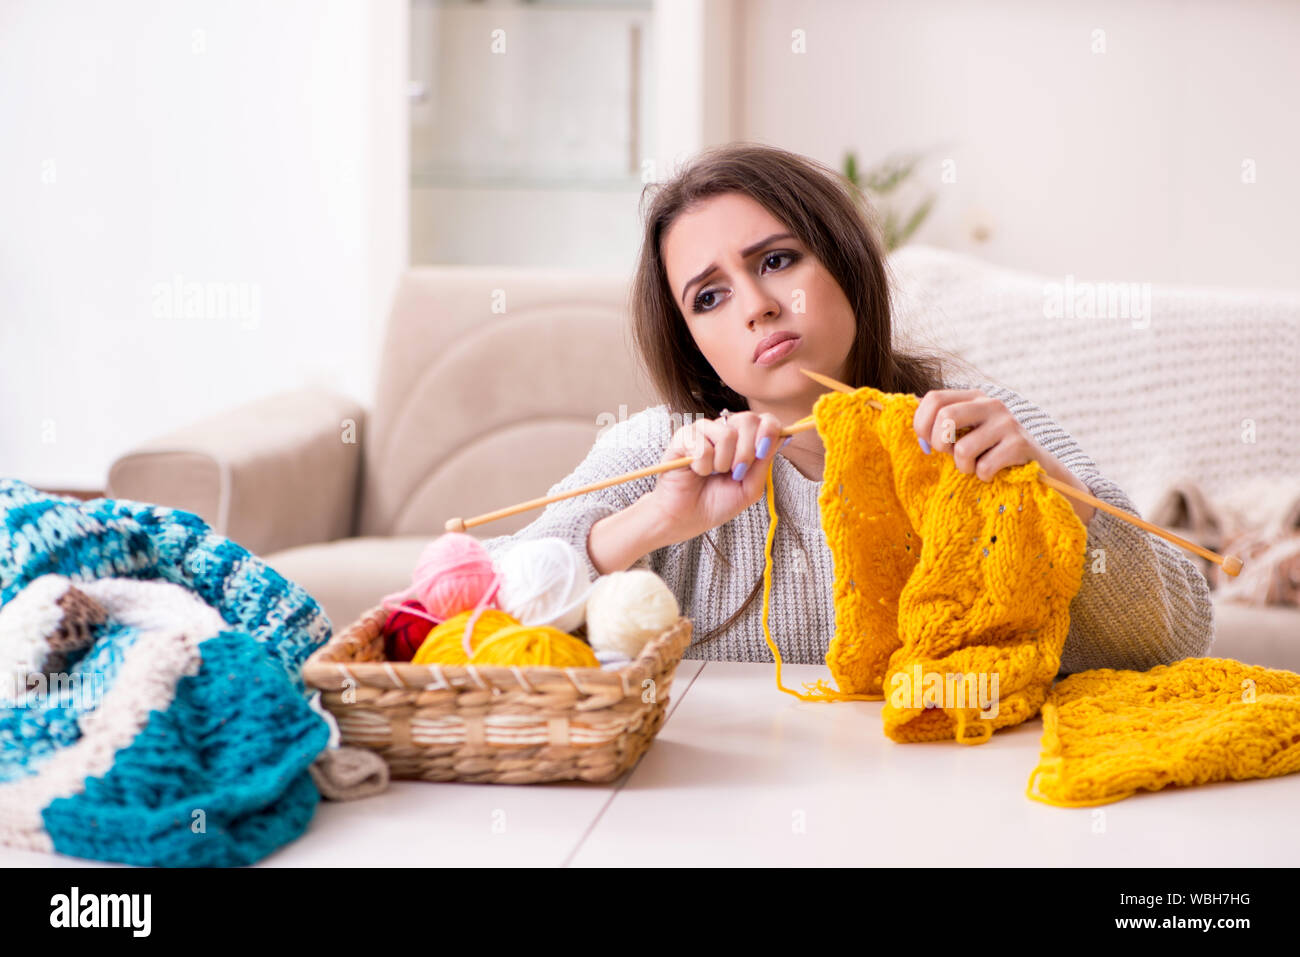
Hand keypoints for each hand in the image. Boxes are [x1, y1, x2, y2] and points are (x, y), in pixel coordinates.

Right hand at [646, 410, 785, 543]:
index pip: (765, 420)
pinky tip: (696, 471)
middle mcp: (724, 431)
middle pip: (748, 419)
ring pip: (727, 434)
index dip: (769, 431)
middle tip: (735, 473)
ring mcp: (703, 432)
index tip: (765, 452)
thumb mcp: (749, 488)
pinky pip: (703, 445)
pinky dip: (702, 466)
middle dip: (747, 452)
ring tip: (712, 474)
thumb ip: (764, 463)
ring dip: (723, 463)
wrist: (685, 519)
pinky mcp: (683, 437)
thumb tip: (783, 436)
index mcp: (744, 440)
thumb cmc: (714, 503)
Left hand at [912, 389, 1094, 522]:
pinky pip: (984, 467)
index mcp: (973, 397)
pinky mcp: (1020, 444)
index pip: (933, 399)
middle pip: (945, 417)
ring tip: (975, 467)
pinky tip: (993, 473)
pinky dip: (983, 477)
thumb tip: (917, 431)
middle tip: (950, 456)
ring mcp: (1007, 422)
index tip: (927, 444)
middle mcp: (990, 403)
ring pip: (962, 449)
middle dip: (940, 445)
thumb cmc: (991, 451)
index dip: (922, 424)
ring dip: (963, 467)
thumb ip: (941, 426)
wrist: (1038, 466)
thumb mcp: (966, 432)